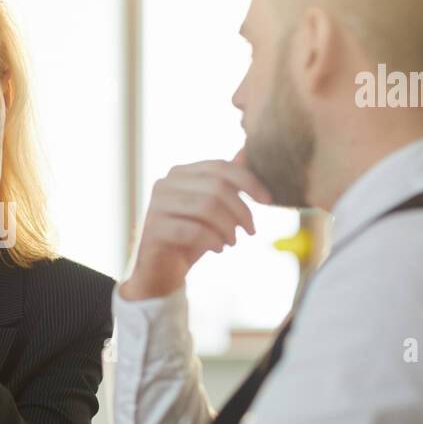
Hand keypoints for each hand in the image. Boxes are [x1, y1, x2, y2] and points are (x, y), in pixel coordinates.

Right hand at [119, 151, 271, 300]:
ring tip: (233, 241)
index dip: (249, 181)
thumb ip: (226, 181)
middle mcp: (164, 184)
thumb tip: (247, 151)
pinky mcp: (154, 230)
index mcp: (179, 173)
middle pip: (216, 187)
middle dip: (241, 210)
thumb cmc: (189, 237)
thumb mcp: (212, 208)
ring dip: (228, 228)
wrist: (160, 272)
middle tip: (251, 230)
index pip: (220, 167)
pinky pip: (194, 231)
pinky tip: (218, 249)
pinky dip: (213, 241)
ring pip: (207, 207)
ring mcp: (156, 206)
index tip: (268, 201)